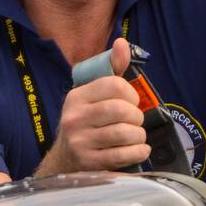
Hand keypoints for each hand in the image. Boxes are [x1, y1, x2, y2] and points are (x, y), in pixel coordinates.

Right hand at [35, 38, 151, 173]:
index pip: (114, 84)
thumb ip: (112, 70)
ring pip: (124, 133)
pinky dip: (139, 151)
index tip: (132, 102)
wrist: (66, 159)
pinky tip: (139, 148)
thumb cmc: (88, 121)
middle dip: (136, 116)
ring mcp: (80, 141)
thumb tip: (122, 43)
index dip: (132, 93)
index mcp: (77, 96)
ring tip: (136, 136)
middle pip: (121, 110)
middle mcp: (74, 117)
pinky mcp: (89, 162)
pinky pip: (123, 155)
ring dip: (139, 135)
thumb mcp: (95, 94)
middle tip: (135, 121)